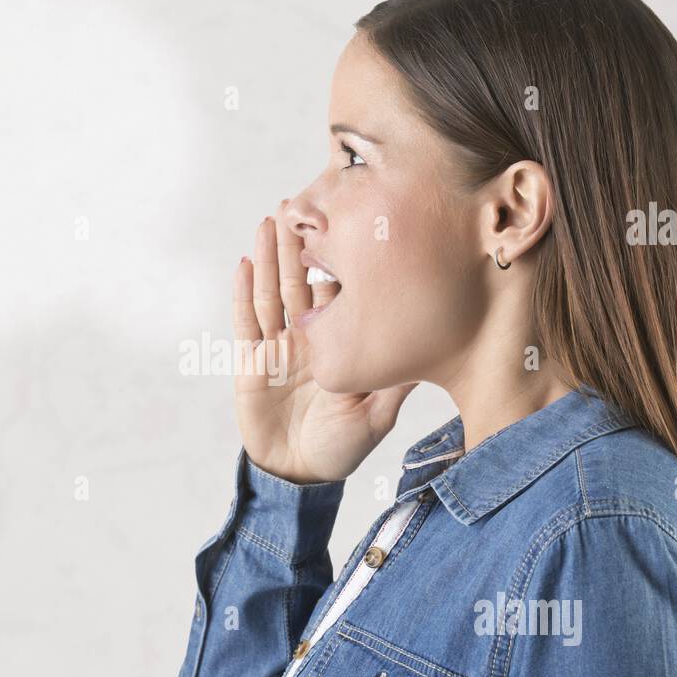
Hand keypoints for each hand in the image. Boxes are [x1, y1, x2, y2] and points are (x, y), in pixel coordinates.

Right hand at [232, 199, 418, 483]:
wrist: (301, 473)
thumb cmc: (341, 446)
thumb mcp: (379, 413)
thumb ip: (397, 381)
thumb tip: (432, 349)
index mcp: (336, 341)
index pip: (336, 291)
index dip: (336, 258)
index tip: (343, 221)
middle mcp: (306, 336)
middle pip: (299, 281)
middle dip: (297, 244)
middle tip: (297, 203)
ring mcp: (277, 347)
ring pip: (272, 292)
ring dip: (270, 257)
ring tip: (270, 221)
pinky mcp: (251, 362)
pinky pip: (247, 321)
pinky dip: (244, 293)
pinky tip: (245, 263)